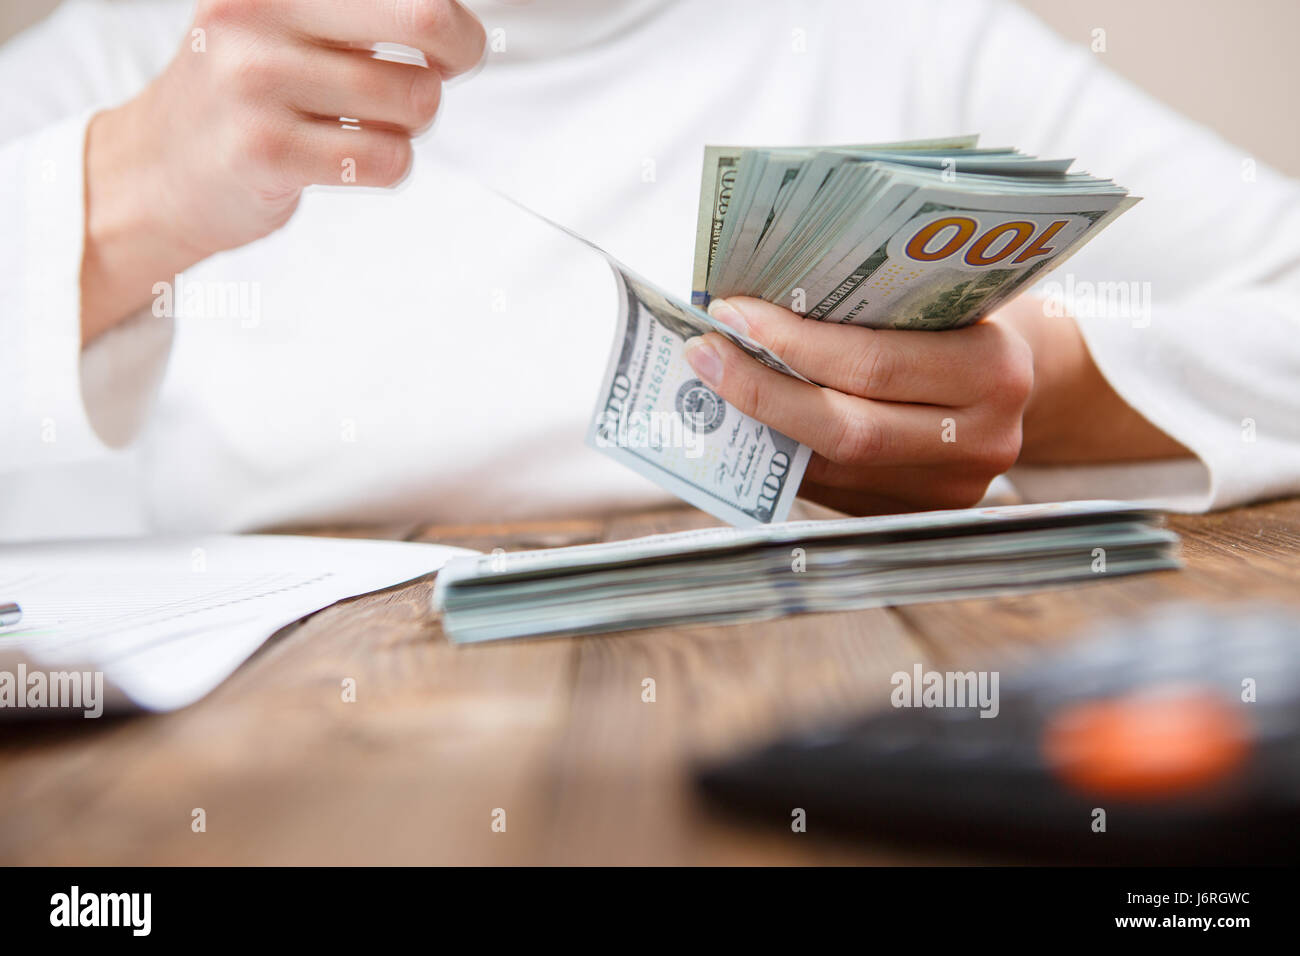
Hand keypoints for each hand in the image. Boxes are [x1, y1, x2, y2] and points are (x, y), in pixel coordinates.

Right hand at [81, 0, 485, 341]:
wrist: (156, 171)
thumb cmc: (241, 94)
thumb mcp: (279, 18)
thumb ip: (355, 10)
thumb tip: (455, 21)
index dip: (452, 18)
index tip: (450, 42)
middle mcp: (257, 12)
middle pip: (426, 18)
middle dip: (455, 56)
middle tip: (437, 77)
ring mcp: (256, 81)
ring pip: (416, 100)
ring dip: (409, 125)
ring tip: (362, 125)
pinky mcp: (266, 151)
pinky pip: (388, 159)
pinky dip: (387, 166)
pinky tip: (345, 160)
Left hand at [684, 295, 1192, 514]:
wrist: (1017, 378)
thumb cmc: (962, 318)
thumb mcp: (938, 295)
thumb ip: (871, 304)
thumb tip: (752, 306)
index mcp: (996, 371)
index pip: (875, 364)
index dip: (793, 343)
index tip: (730, 313)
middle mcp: (983, 441)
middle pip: (847, 428)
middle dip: (762, 390)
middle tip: (705, 353)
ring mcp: (952, 491)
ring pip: (833, 465)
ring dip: (761, 424)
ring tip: (713, 382)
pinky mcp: (919, 516)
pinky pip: (833, 487)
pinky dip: (783, 452)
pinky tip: (747, 419)